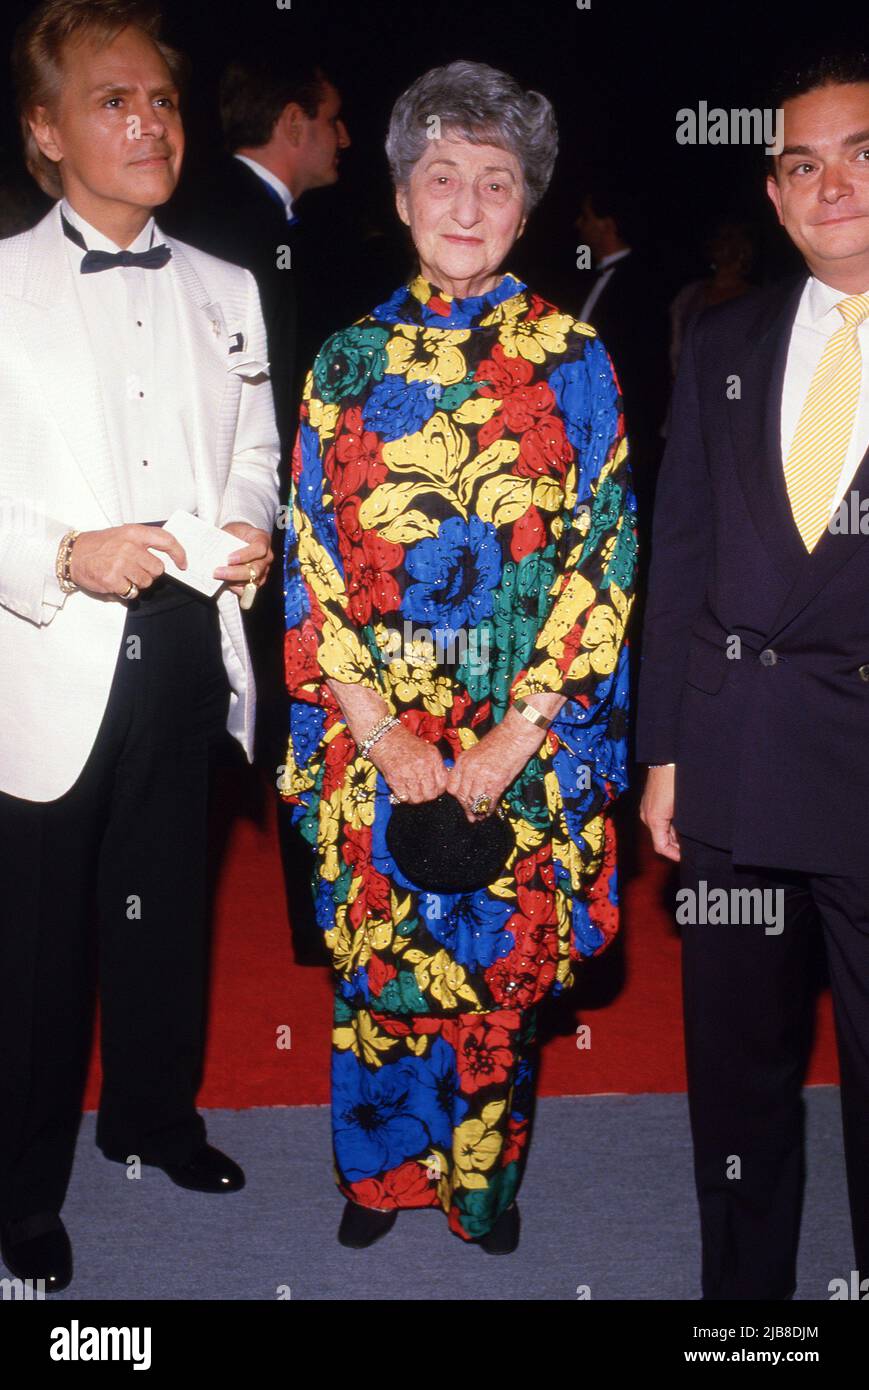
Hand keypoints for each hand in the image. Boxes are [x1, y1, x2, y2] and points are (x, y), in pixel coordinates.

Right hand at [69, 524, 186, 597]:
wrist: (74, 554)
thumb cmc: (99, 545)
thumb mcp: (123, 534)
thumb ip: (144, 542)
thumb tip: (167, 556)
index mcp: (134, 533)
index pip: (166, 540)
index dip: (179, 553)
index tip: (183, 564)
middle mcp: (129, 547)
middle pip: (158, 568)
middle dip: (150, 573)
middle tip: (135, 569)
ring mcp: (121, 563)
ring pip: (146, 582)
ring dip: (138, 582)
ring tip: (123, 574)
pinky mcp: (113, 579)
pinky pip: (132, 592)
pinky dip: (127, 591)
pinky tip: (116, 582)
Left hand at [213, 522, 272, 596]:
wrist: (240, 538)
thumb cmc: (235, 533)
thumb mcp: (230, 530)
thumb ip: (224, 540)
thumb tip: (211, 554)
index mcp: (262, 539)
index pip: (259, 549)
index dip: (245, 555)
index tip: (228, 559)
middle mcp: (267, 556)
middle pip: (256, 569)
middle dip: (235, 573)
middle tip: (217, 572)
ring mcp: (264, 570)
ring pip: (252, 581)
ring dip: (234, 581)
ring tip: (218, 577)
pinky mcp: (258, 581)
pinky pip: (249, 589)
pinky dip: (237, 588)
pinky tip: (226, 583)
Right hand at [370, 725, 448, 803]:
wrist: (384, 737)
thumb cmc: (405, 743)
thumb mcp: (426, 749)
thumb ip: (436, 765)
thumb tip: (441, 783)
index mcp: (433, 758)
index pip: (443, 784)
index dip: (438, 789)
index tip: (433, 788)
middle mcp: (423, 766)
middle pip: (431, 794)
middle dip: (426, 796)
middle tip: (421, 792)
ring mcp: (409, 773)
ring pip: (418, 799)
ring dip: (414, 798)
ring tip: (410, 791)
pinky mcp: (395, 779)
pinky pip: (403, 797)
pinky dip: (402, 796)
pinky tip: (401, 789)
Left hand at [446, 713, 544, 822]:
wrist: (517, 733)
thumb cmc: (501, 739)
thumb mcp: (478, 751)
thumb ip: (471, 766)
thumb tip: (471, 783)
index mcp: (463, 760)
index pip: (452, 786)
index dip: (457, 797)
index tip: (462, 802)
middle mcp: (469, 769)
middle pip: (462, 795)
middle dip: (466, 807)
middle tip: (471, 815)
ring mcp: (482, 776)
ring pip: (474, 801)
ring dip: (477, 810)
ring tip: (480, 816)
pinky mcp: (496, 781)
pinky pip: (488, 801)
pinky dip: (488, 809)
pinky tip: (489, 812)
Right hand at [640, 764, 680, 860]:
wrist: (666, 761)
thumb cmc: (675, 783)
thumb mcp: (680, 810)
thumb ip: (679, 829)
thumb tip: (684, 843)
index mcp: (653, 820)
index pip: (661, 847)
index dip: (674, 855)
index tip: (686, 857)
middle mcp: (647, 816)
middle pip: (660, 839)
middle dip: (675, 846)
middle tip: (690, 848)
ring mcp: (647, 808)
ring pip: (660, 829)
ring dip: (673, 835)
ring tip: (689, 837)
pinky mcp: (650, 801)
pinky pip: (658, 819)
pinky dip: (670, 825)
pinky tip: (681, 823)